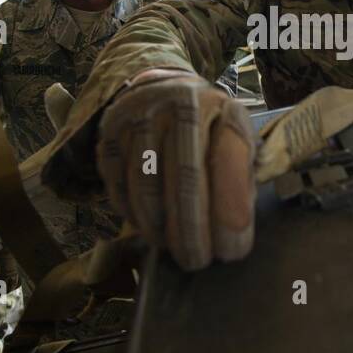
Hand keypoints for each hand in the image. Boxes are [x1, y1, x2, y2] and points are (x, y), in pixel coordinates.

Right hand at [95, 72, 255, 269]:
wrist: (158, 90)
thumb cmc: (207, 127)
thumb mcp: (237, 137)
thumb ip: (244, 173)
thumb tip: (237, 227)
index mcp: (220, 107)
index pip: (228, 160)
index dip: (231, 209)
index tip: (233, 249)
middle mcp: (178, 107)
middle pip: (184, 180)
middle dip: (193, 231)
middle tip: (199, 262)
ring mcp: (138, 120)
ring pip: (147, 189)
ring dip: (161, 230)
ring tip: (176, 250)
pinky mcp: (109, 137)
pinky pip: (119, 188)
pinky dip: (135, 217)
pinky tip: (151, 231)